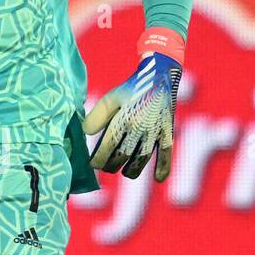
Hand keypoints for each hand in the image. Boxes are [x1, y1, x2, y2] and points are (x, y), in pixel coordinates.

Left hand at [83, 51, 181, 181]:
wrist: (159, 76)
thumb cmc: (132, 89)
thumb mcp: (111, 98)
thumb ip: (96, 116)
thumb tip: (86, 133)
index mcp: (123, 118)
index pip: (108, 147)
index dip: (98, 159)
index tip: (93, 164)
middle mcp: (139, 127)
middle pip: (123, 156)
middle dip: (112, 165)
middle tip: (107, 166)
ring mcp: (155, 131)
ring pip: (141, 159)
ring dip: (131, 170)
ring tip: (125, 171)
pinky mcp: (168, 132)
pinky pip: (167, 153)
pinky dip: (163, 167)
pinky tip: (158, 178)